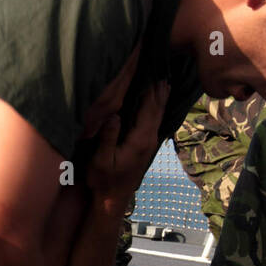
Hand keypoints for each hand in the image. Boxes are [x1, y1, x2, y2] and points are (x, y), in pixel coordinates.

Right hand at [88, 79, 171, 215]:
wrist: (113, 198)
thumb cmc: (104, 180)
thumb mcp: (101, 161)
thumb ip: (108, 138)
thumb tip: (114, 115)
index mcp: (139, 139)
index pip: (148, 108)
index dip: (149, 89)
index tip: (149, 70)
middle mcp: (148, 138)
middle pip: (157, 108)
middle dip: (158, 89)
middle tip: (160, 67)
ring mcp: (148, 142)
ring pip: (158, 114)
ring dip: (160, 97)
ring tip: (164, 80)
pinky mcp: (145, 144)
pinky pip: (154, 120)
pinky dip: (157, 107)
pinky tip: (157, 101)